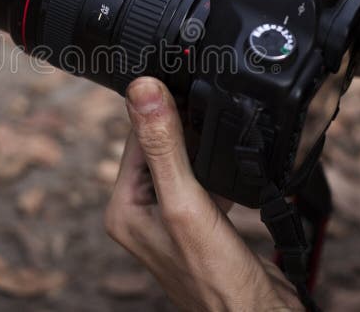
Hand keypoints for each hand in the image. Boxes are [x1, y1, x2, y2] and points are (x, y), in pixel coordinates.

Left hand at [104, 77, 301, 311]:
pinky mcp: (198, 222)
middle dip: (186, 131)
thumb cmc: (215, 276)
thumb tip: (142, 90)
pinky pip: (205, 181)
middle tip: (211, 116)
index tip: (182, 84)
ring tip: (224, 149)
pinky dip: (220, 172)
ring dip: (205, 151)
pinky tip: (234, 173)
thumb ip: (163, 146)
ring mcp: (170, 218)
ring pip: (185, 162)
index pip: (135, 138)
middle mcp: (141, 212)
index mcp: (124, 208)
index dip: (159, 109)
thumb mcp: (185, 202)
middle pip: (160, 147)